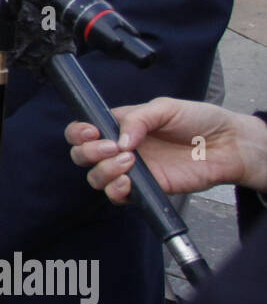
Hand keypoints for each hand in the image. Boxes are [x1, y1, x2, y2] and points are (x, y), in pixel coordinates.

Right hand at [65, 98, 266, 200]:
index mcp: (119, 124)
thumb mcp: (166, 107)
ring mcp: (131, 170)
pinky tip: (127, 181)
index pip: (84, 130)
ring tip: (128, 161)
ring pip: (96, 177)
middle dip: (88, 152)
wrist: (225, 144)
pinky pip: (117, 196)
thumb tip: (119, 139)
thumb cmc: (198, 120)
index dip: (78, 132)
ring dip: (103, 171)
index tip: (90, 132)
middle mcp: (120, 148)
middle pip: (82, 155)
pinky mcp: (145, 189)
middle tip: (111, 147)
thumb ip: (138, 118)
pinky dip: (115, 190)